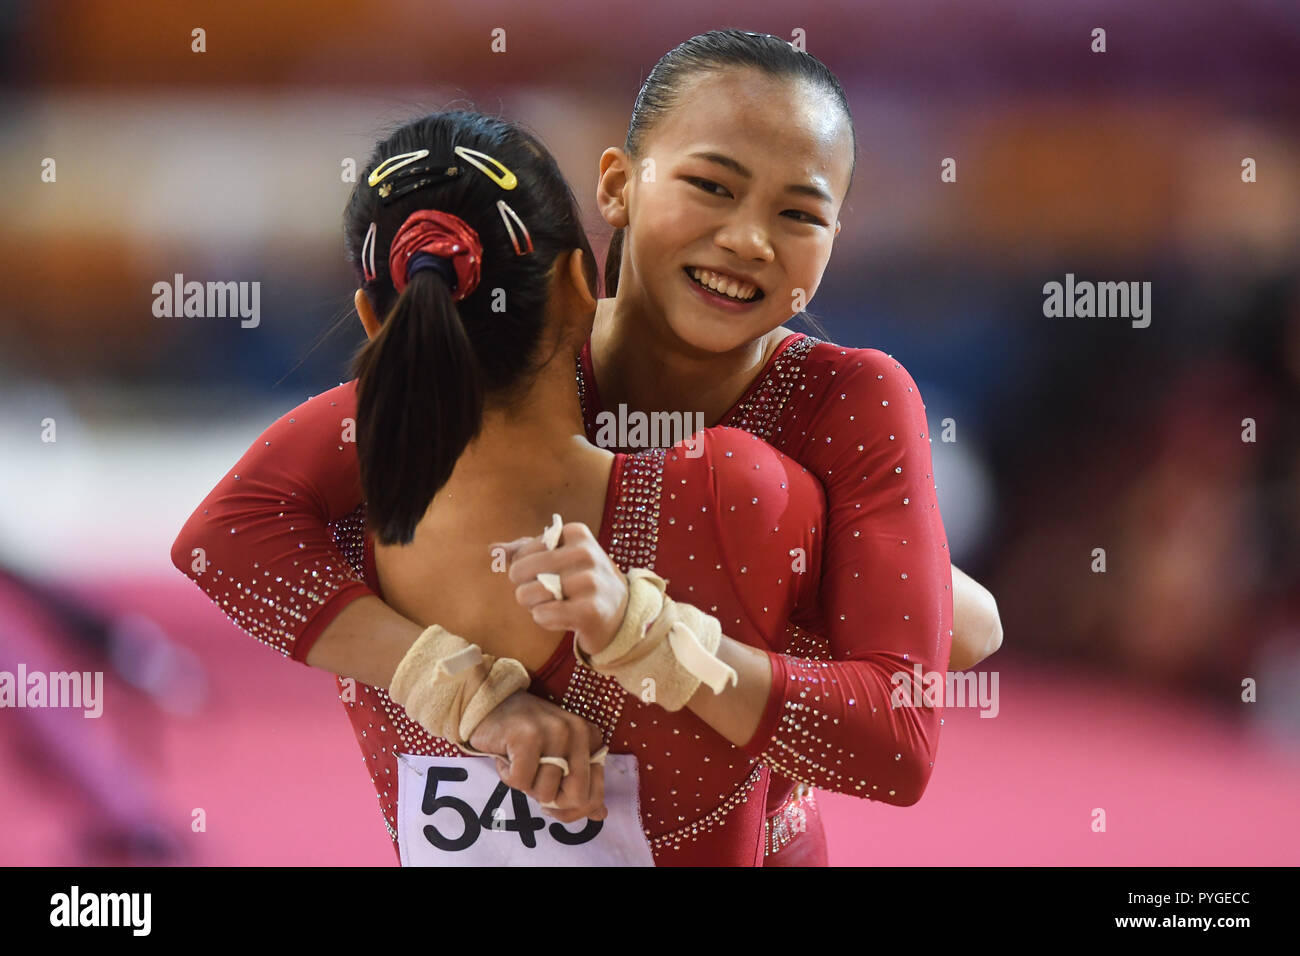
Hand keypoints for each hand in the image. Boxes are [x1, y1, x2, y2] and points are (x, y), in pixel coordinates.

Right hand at [466, 690, 606, 823]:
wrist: (493, 704)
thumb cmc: (526, 736)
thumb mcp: (559, 758)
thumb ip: (581, 784)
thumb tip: (600, 814)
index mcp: (590, 738)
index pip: (594, 794)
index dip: (572, 809)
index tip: (554, 800)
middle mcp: (577, 731)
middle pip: (575, 797)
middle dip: (551, 801)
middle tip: (535, 782)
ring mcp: (554, 732)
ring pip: (545, 791)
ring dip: (526, 785)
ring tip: (520, 761)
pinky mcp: (527, 736)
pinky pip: (520, 781)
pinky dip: (508, 776)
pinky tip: (506, 756)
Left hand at [497, 522, 629, 657]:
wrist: (620, 613)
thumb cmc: (581, 581)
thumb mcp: (558, 557)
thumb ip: (524, 550)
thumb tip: (492, 550)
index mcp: (576, 532)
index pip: (521, 552)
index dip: (525, 569)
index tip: (548, 574)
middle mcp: (586, 553)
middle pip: (520, 572)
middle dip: (525, 588)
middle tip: (548, 593)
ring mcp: (590, 582)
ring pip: (529, 595)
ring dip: (535, 606)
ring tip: (555, 605)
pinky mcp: (590, 611)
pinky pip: (542, 615)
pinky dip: (546, 620)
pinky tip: (564, 618)